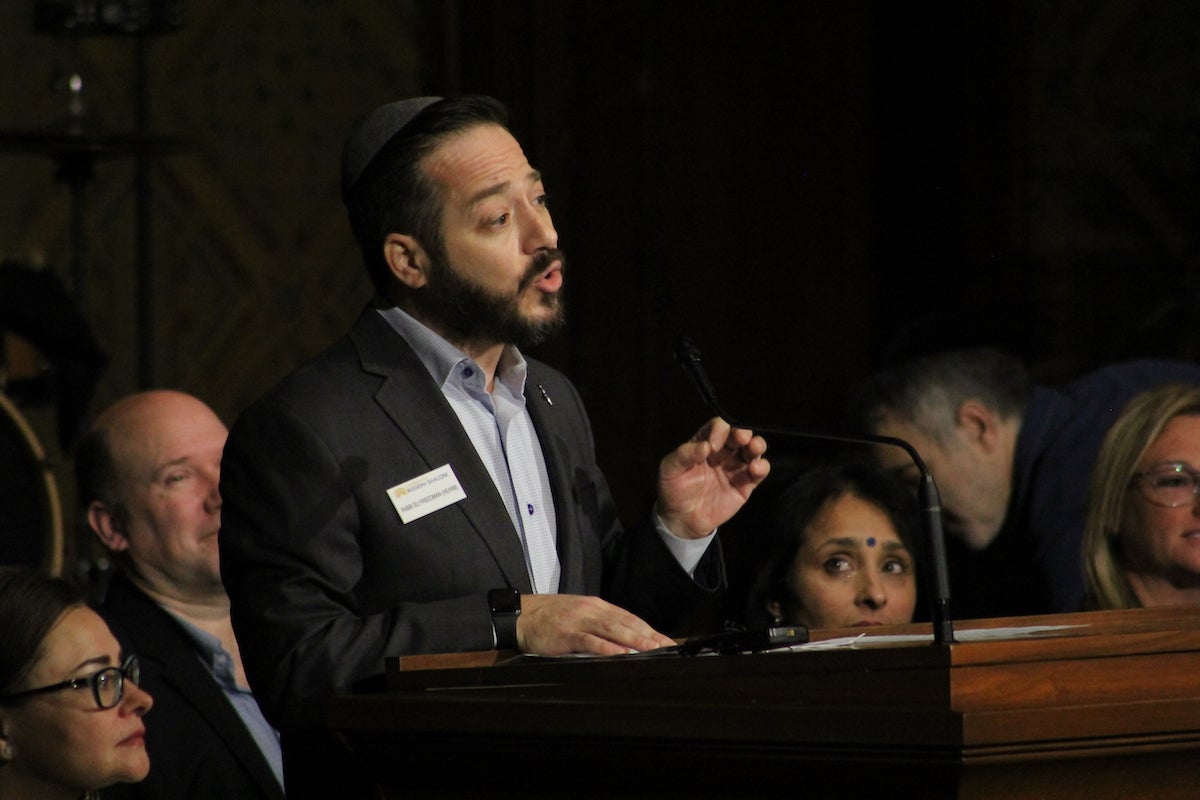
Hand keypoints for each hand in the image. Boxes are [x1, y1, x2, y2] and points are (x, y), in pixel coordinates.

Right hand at [516, 594, 676, 654]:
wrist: (521, 615)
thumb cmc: (550, 617)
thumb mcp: (578, 614)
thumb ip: (599, 624)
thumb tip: (623, 638)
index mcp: (596, 606)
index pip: (629, 618)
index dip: (648, 630)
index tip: (665, 641)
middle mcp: (591, 610)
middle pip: (625, 623)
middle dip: (648, 635)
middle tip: (666, 647)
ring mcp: (579, 621)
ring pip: (611, 630)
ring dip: (633, 640)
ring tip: (651, 649)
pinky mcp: (566, 634)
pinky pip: (590, 641)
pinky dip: (606, 648)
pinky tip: (620, 654)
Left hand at [657, 417, 769, 539]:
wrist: (682, 520)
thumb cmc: (673, 490)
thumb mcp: (670, 469)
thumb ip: (684, 455)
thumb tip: (706, 446)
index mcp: (704, 443)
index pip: (717, 427)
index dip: (719, 430)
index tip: (713, 445)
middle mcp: (723, 452)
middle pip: (738, 435)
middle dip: (742, 433)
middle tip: (742, 438)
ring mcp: (735, 468)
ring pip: (752, 450)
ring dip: (757, 446)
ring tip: (754, 448)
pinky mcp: (745, 485)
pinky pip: (758, 473)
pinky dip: (762, 467)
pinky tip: (756, 469)